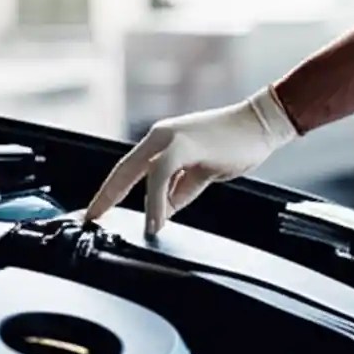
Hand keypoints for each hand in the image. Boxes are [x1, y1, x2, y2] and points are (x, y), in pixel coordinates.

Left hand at [83, 86, 297, 235]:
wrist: (260, 125)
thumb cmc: (235, 145)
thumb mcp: (200, 174)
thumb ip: (179, 191)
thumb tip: (162, 212)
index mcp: (162, 142)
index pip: (129, 169)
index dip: (112, 191)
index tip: (99, 210)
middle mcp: (160, 136)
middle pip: (124, 170)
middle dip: (107, 196)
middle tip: (92, 218)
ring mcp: (170, 137)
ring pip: (142, 174)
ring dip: (142, 206)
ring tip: (143, 228)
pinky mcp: (183, 143)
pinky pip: (161, 175)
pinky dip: (157, 200)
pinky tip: (158, 219)